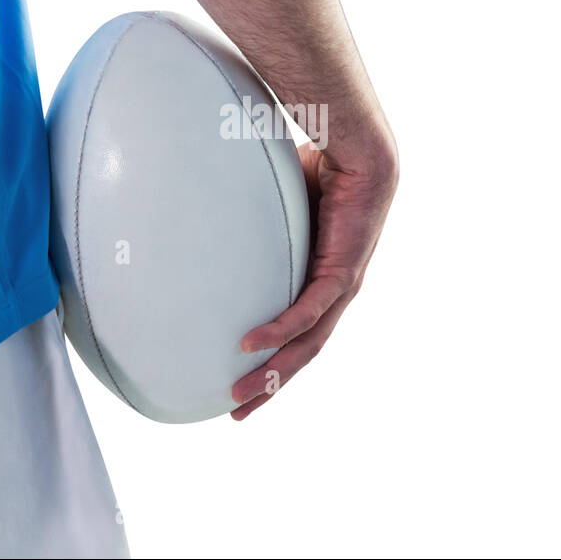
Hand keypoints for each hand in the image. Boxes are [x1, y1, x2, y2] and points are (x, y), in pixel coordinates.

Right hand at [230, 135, 397, 418]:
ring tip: (240, 394)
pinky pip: (308, 311)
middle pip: (302, 353)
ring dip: (273, 372)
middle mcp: (335, 292)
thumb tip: (201, 214)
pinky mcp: (343, 272)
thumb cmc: (320, 170)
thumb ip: (248, 223)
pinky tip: (252, 345)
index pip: (297, 334)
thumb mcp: (275, 208)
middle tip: (236, 411)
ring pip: (307, 344)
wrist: (359, 148)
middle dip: (269, 386)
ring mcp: (342, 286)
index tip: (240, 385)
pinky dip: (280, 330)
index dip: (271, 363)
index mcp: (320, 281)